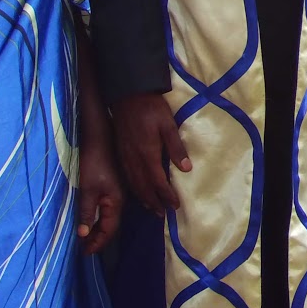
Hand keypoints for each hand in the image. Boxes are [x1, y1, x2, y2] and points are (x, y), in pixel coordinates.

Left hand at [75, 141, 123, 252]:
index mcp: (116, 203)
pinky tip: (92, 218)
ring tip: (86, 237)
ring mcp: (118, 193)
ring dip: (98, 228)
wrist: (100, 138)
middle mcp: (120, 200)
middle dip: (98, 238)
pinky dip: (99, 218)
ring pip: (109, 217)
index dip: (97, 243)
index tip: (84, 253)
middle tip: (83, 248)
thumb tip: (84, 235)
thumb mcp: (87, 189)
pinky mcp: (113, 186)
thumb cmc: (93, 162)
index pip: (108, 231)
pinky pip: (108, 209)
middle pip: (111, 226)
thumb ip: (86, 212)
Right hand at [111, 92, 189, 215]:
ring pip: (133, 183)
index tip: (175, 205)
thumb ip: (176, 147)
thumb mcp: (168, 124)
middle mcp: (134, 159)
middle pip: (144, 187)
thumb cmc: (151, 108)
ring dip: (143, 198)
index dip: (167, 195)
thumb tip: (186, 169)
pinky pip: (126, 176)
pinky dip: (133, 187)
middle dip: (155, 202)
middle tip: (164, 213)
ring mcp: (125, 156)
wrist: (127, 94)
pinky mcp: (120, 151)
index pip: (158, 182)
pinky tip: (138, 190)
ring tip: (152, 207)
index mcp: (147, 153)